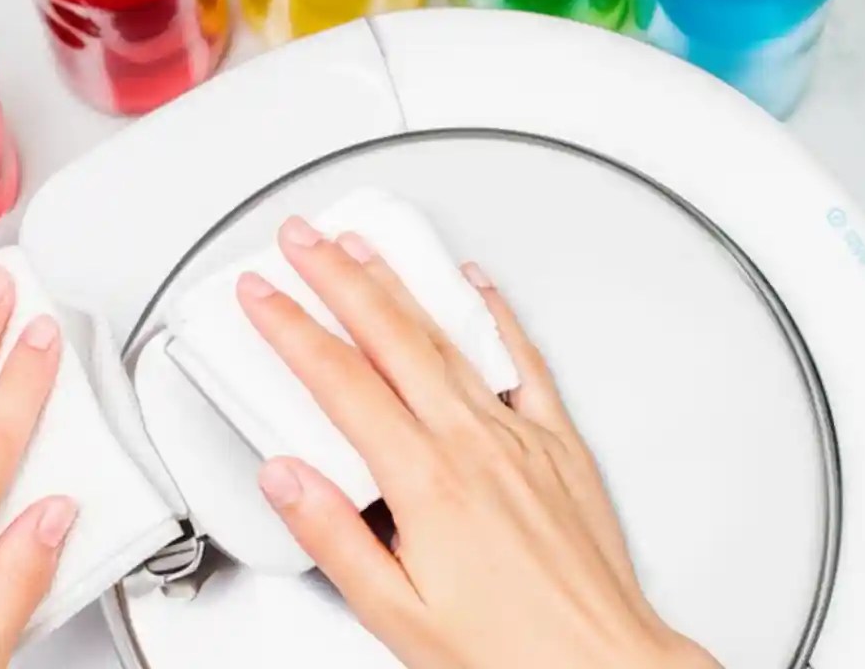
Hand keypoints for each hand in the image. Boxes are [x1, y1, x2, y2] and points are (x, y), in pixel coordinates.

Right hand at [238, 218, 721, 668]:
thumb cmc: (510, 650)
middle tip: (302, 238)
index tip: (262, 294)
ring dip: (400, 282)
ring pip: (449, 336)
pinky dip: (495, 315)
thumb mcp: (396, 614)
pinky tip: (475, 286)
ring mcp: (519, 434)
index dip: (292, 329)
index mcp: (427, 482)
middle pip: (391, 336)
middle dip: (338, 277)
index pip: (341, 382)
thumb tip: (284, 476)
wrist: (602, 663)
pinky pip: (523, 359)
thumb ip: (334, 536)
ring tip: (365, 244)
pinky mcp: (558, 441)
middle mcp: (474, 444)